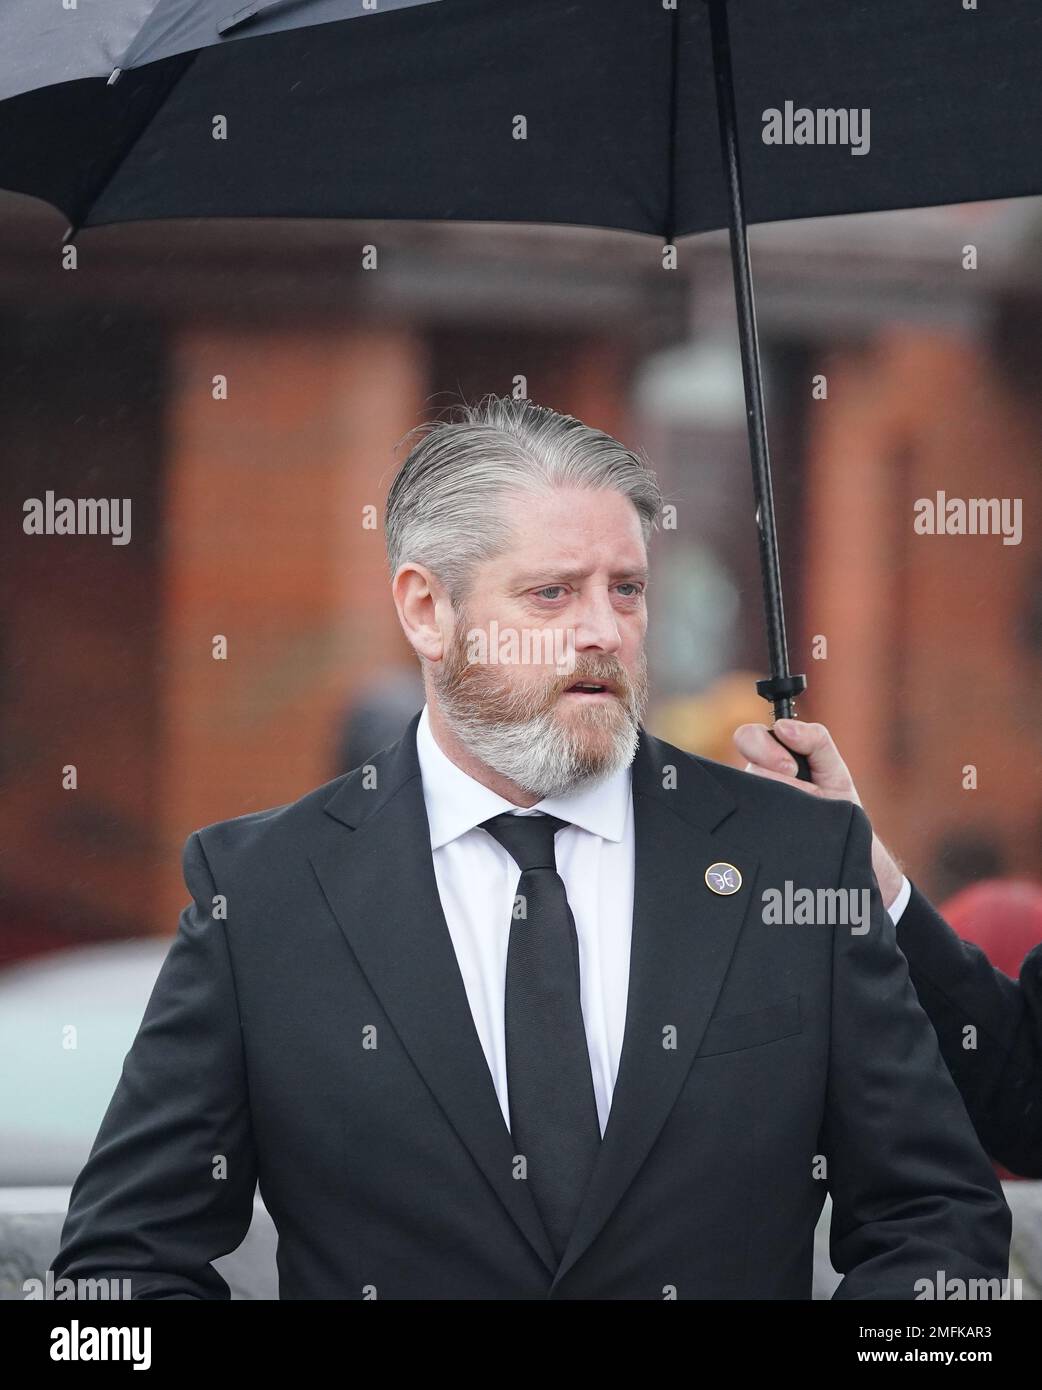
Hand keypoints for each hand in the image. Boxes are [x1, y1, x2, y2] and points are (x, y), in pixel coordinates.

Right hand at [732, 719, 904, 910]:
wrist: (844, 847)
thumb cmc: (835, 804)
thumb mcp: (832, 765)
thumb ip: (815, 738)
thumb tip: (783, 727)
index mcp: (767, 758)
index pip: (747, 737)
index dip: (764, 748)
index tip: (789, 767)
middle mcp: (752, 781)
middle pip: (749, 767)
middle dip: (775, 776)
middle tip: (799, 792)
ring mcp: (748, 806)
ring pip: (752, 793)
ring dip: (782, 801)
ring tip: (802, 813)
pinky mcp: (748, 830)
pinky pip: (749, 821)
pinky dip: (772, 821)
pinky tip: (786, 826)